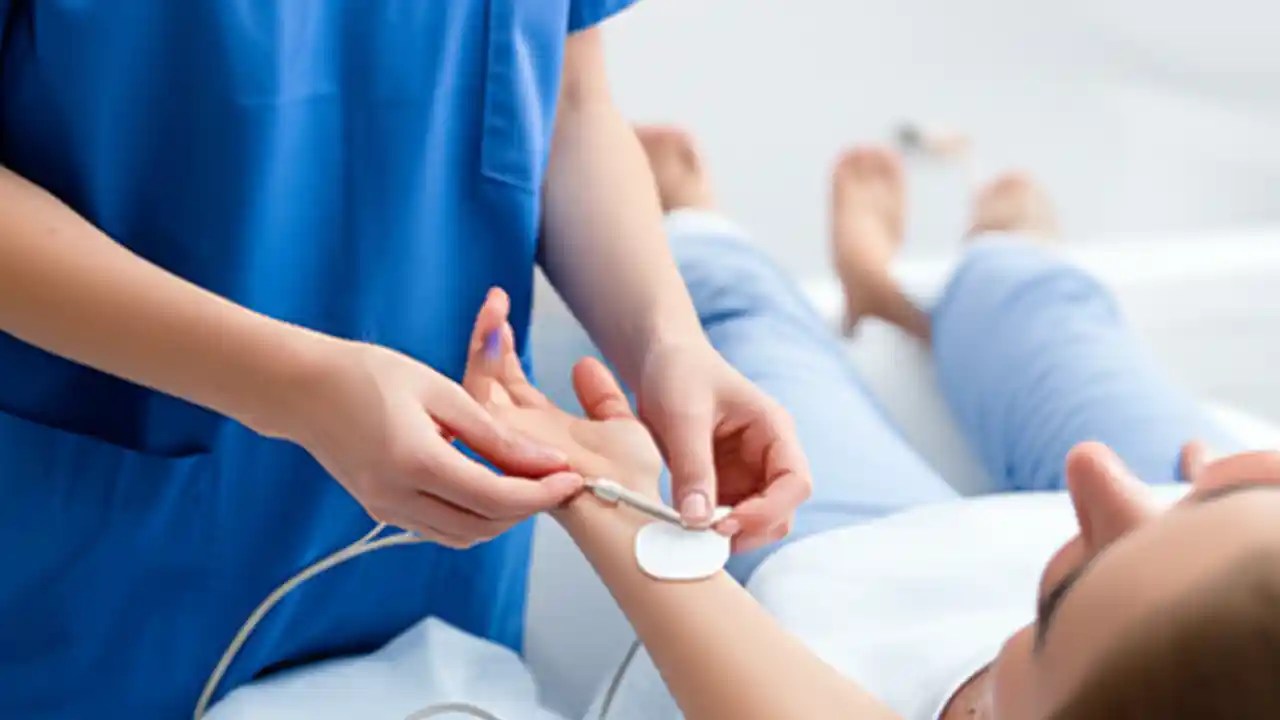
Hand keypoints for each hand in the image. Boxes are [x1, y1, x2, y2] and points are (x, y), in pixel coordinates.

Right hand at [283, 330, 580, 548]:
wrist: (301, 389)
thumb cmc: (367, 375)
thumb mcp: (439, 391)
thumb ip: (493, 432)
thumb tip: (544, 460)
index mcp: (415, 461)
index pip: (495, 497)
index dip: (540, 494)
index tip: (571, 477)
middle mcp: (399, 496)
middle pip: (483, 525)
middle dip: (527, 508)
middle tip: (556, 479)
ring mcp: (386, 509)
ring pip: (463, 535)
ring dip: (501, 516)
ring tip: (528, 481)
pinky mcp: (381, 510)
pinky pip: (439, 528)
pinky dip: (472, 516)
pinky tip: (488, 485)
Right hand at [460, 289, 663, 505]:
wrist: (631, 509)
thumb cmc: (632, 479)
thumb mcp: (620, 427)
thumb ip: (602, 399)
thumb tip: (583, 365)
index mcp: (539, 435)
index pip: (509, 386)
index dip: (504, 350)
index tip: (505, 309)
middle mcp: (516, 440)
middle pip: (484, 384)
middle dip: (485, 339)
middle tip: (495, 300)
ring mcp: (504, 441)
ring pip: (475, 386)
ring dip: (483, 341)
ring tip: (494, 307)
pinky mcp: (499, 440)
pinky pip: (478, 392)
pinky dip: (483, 354)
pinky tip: (494, 323)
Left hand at [637, 341, 811, 552]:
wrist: (658, 360)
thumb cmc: (679, 372)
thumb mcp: (684, 415)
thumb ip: (693, 466)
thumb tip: (697, 521)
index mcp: (774, 431)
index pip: (796, 482)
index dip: (768, 510)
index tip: (726, 522)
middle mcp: (767, 457)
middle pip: (781, 512)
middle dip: (749, 531)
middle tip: (703, 537)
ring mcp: (746, 474)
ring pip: (754, 524)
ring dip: (728, 535)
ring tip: (688, 533)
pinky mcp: (721, 485)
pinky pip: (724, 519)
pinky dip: (707, 530)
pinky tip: (681, 526)